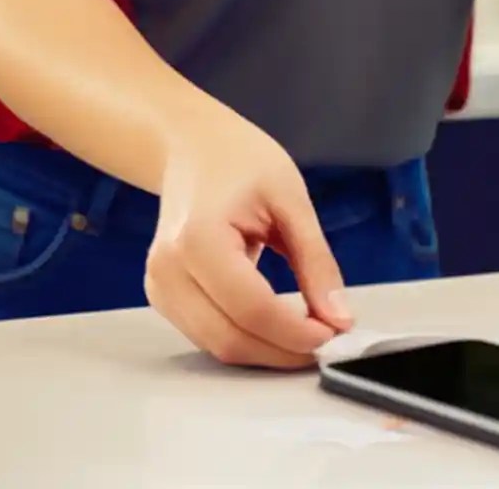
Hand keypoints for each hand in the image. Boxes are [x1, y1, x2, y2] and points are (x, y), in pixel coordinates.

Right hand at [144, 111, 352, 367]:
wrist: (193, 147)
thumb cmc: (240, 161)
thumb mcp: (292, 201)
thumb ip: (316, 262)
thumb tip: (339, 318)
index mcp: (198, 239)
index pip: (252, 310)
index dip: (297, 333)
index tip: (335, 333)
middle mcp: (168, 270)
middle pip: (231, 338)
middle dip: (285, 351)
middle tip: (329, 338)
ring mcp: (159, 286)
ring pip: (219, 347)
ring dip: (268, 351)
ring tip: (309, 330)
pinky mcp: (163, 296)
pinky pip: (208, 336)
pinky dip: (248, 339)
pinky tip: (278, 324)